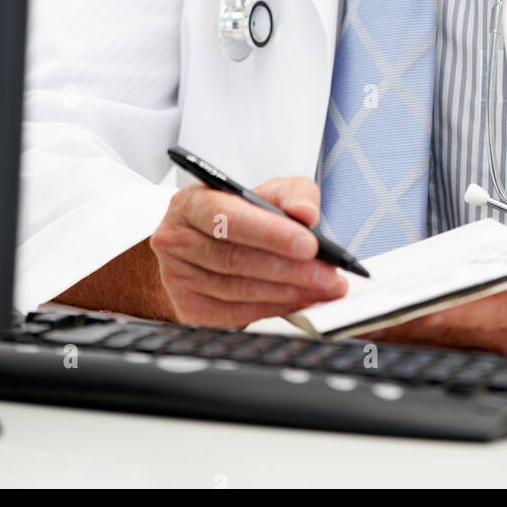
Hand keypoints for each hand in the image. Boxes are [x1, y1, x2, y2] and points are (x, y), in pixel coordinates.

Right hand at [149, 176, 347, 328]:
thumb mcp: (265, 192)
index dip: (271, 233)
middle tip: (329, 274)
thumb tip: (306, 213)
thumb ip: (292, 193)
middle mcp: (178, 239)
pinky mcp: (190, 309)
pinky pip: (238, 314)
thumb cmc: (237, 216)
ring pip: (240, 290)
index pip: (229, 218)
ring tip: (324, 288)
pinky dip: (275, 308)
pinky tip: (300, 299)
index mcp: (192, 203)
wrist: (201, 247)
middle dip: (290, 268)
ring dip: (288, 291)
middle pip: (237, 259)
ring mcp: (179, 278)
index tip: (310, 244)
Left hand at [368, 213, 506, 356]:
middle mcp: (500, 334)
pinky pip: (426, 336)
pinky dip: (399, 327)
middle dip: (409, 322)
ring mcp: (479, 339)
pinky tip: (369, 314)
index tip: (423, 305)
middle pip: (448, 332)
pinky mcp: (461, 337)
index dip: (453, 311)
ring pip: (432, 339)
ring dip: (396, 329)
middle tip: (371, 313)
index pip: (485, 314)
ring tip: (358, 313)